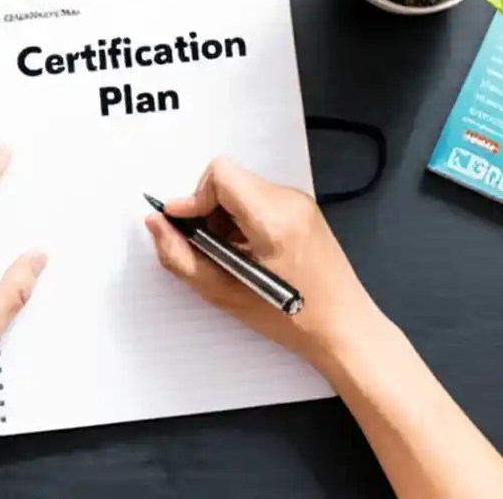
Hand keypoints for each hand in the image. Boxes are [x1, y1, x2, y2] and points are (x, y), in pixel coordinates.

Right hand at [144, 156, 380, 372]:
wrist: (345, 327)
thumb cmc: (295, 319)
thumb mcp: (225, 294)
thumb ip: (181, 257)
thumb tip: (158, 225)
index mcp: (273, 220)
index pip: (221, 174)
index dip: (194, 196)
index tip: (183, 224)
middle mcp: (290, 202)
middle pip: (228, 180)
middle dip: (207, 210)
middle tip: (207, 248)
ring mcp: (300, 203)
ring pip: (242, 189)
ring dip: (223, 217)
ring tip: (230, 256)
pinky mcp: (303, 210)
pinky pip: (259, 199)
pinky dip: (242, 220)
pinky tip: (247, 253)